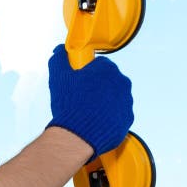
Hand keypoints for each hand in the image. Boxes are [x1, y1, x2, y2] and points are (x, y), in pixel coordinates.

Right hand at [47, 44, 133, 158]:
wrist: (78, 135)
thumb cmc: (70, 105)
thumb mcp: (59, 77)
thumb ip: (60, 60)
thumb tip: (60, 51)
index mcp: (107, 69)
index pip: (99, 65)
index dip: (87, 73)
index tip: (80, 81)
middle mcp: (121, 83)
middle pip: (108, 81)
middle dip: (97, 87)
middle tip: (81, 97)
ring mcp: (126, 101)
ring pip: (114, 97)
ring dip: (103, 102)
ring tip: (86, 111)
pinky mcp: (127, 119)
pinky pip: (117, 114)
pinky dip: (108, 116)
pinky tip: (94, 121)